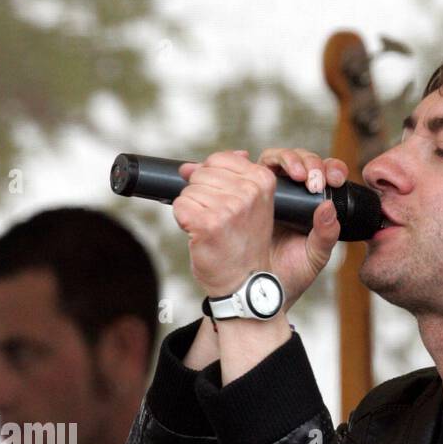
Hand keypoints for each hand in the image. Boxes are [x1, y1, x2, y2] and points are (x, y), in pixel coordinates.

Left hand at [173, 150, 276, 298]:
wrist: (244, 283)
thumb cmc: (243, 245)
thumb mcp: (248, 205)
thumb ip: (224, 179)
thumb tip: (187, 166)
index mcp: (262, 180)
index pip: (219, 159)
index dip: (213, 181)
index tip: (226, 204)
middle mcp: (248, 192)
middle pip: (201, 174)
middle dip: (202, 196)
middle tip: (220, 222)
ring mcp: (228, 208)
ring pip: (188, 190)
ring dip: (194, 210)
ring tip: (212, 230)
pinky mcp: (208, 223)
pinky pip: (180, 206)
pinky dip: (184, 221)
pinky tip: (201, 236)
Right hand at [254, 147, 346, 307]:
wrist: (258, 292)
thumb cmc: (289, 275)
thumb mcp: (314, 257)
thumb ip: (326, 236)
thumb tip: (328, 207)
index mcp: (309, 203)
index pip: (321, 173)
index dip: (330, 169)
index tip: (335, 180)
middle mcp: (287, 192)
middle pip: (298, 159)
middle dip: (309, 162)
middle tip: (313, 180)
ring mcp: (263, 191)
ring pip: (274, 159)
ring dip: (287, 160)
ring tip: (297, 175)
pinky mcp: (240, 192)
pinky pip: (244, 169)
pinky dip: (249, 164)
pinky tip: (258, 171)